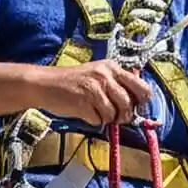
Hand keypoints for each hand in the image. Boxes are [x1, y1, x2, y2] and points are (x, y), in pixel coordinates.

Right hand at [37, 60, 151, 125]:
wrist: (45, 83)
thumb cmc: (74, 81)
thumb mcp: (98, 73)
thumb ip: (118, 81)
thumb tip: (142, 94)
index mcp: (112, 67)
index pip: (142, 87)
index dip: (140, 101)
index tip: (132, 106)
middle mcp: (105, 76)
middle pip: (129, 104)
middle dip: (124, 115)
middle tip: (115, 116)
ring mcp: (94, 89)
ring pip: (114, 115)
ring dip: (107, 118)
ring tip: (96, 111)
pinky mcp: (83, 103)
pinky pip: (98, 120)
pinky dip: (93, 120)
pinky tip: (84, 111)